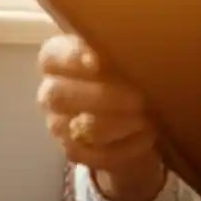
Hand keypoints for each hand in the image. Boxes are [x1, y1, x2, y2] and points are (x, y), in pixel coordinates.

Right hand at [37, 34, 165, 200]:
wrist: (140, 115)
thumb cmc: (133, 72)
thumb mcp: (129, 55)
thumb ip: (123, 48)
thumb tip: (132, 46)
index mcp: (59, 59)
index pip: (51, 56)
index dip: (72, 57)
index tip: (99, 61)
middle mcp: (52, 91)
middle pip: (61, 95)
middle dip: (104, 96)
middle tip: (139, 98)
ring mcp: (59, 124)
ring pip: (81, 127)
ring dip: (119, 124)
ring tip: (149, 118)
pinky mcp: (74, 151)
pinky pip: (94, 154)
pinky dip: (125, 147)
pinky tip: (148, 138)